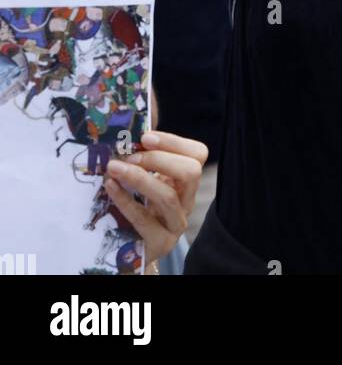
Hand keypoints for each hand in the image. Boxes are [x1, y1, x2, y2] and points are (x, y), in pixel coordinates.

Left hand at [103, 129, 207, 266]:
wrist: (134, 246)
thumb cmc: (140, 204)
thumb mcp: (148, 178)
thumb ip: (144, 157)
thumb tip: (125, 129)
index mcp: (187, 180)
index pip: (198, 153)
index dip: (173, 142)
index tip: (145, 137)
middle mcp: (188, 200)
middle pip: (191, 172)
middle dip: (159, 159)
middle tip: (131, 156)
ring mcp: (177, 223)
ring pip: (168, 197)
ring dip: (139, 178)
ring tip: (115, 168)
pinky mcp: (161, 242)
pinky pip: (144, 219)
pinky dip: (125, 200)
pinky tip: (110, 186)